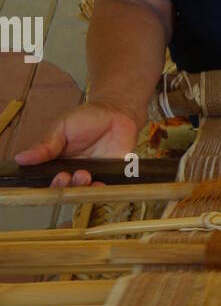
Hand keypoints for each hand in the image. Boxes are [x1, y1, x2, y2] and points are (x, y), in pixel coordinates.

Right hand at [15, 102, 139, 188]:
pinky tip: (98, 185)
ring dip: (82, 188)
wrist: (115, 113)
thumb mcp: (60, 129)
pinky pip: (105, 189)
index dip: (51, 183)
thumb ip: (45, 147)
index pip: (50, 180)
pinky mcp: (110, 176)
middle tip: (66, 176)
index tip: (54, 176)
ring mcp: (92, 175)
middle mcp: (74, 172)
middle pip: (66, 189)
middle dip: (65, 186)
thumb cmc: (87, 118)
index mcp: (59, 163)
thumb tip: (20, 158)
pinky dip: (101, 190)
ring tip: (84, 175)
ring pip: (84, 192)